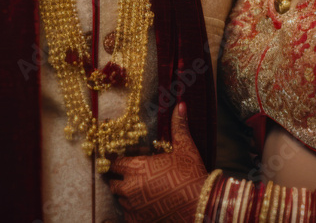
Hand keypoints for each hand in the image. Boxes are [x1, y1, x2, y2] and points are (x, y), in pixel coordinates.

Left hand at [108, 103, 207, 221]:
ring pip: (120, 199)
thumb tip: (180, 104)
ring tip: (141, 190)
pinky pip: (127, 215)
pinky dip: (133, 211)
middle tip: (133, 176)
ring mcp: (133, 207)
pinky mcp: (139, 221)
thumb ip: (178, 127)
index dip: (117, 161)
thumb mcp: (185, 148)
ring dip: (127, 195)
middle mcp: (130, 187)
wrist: (201, 205)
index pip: (114, 163)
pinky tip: (145, 206)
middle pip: (113, 182)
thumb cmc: (192, 175)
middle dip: (120, 179)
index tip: (122, 160)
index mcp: (137, 167)